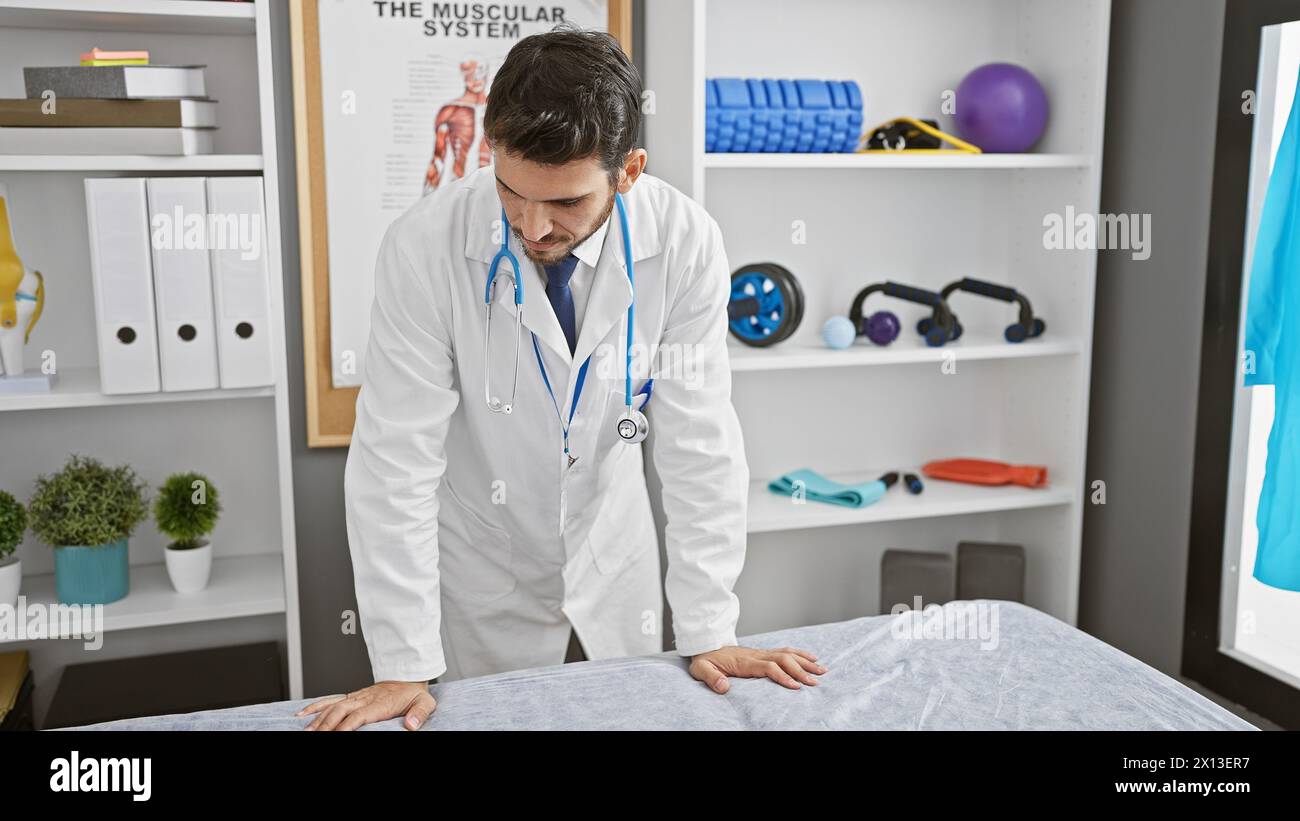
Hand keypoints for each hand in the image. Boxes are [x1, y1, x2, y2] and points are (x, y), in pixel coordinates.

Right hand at [295, 680, 435, 730]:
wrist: (407, 676)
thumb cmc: (413, 693)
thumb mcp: (425, 703)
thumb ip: (419, 714)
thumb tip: (412, 725)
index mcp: (381, 703)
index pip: (361, 714)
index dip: (348, 724)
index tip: (339, 733)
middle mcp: (365, 698)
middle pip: (342, 710)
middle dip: (327, 724)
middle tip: (315, 735)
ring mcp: (356, 696)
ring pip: (333, 706)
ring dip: (319, 718)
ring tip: (307, 731)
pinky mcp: (351, 696)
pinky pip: (331, 700)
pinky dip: (316, 706)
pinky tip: (303, 715)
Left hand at [689, 646, 826, 693]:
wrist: (705, 646)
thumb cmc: (705, 660)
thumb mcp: (701, 670)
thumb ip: (711, 679)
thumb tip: (724, 687)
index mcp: (744, 661)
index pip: (768, 667)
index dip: (782, 676)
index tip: (796, 686)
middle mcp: (756, 655)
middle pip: (783, 659)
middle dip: (801, 670)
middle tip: (816, 681)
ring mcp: (761, 652)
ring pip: (787, 654)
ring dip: (805, 661)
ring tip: (822, 670)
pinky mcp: (763, 653)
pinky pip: (784, 651)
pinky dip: (800, 654)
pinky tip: (811, 658)